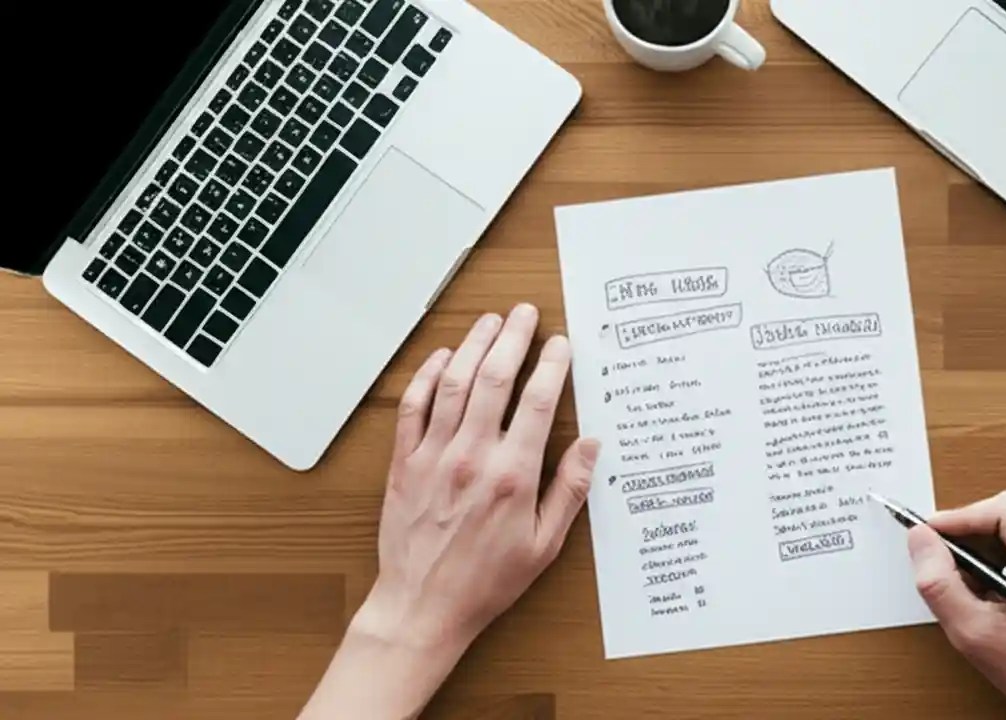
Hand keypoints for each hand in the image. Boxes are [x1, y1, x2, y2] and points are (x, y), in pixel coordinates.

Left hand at [300, 305, 599, 719]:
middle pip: (494, 379)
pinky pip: (413, 407)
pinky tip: (441, 358)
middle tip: (525, 313)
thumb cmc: (486, 582)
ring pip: (454, 383)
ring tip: (490, 322)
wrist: (423, 607)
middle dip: (513, 338)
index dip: (552, 365)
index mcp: (513, 475)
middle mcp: (472, 457)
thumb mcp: (545, 545)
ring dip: (473, 345)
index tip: (561, 344)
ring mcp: (434, 456)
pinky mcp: (404, 463)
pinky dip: (427, 376)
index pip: (538, 402)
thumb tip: (592, 445)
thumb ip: (569, 490)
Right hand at [908, 491, 1005, 719]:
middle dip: (972, 534)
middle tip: (949, 565)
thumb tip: (920, 538)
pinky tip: (998, 582)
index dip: (960, 517)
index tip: (930, 534)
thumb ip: (939, 583)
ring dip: (989, 544)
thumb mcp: (974, 634)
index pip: (1005, 510)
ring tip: (977, 581)